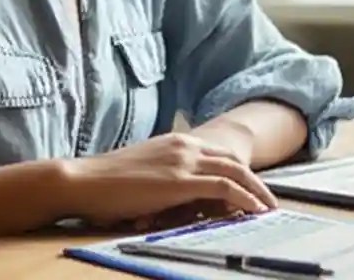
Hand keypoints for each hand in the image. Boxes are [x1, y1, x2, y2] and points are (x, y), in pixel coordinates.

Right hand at [53, 133, 278, 227]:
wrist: (83, 180)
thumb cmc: (105, 183)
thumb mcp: (144, 173)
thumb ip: (166, 177)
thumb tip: (180, 198)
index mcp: (176, 142)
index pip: (219, 154)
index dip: (239, 172)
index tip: (252, 189)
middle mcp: (185, 145)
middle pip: (234, 160)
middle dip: (256, 182)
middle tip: (270, 201)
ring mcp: (184, 161)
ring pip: (235, 172)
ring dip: (257, 192)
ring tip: (269, 210)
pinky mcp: (180, 181)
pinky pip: (224, 188)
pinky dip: (244, 199)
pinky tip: (254, 211)